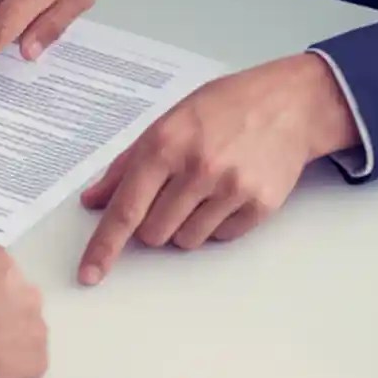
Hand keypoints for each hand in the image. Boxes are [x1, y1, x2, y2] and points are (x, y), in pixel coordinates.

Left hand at [77, 54, 360, 284]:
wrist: (288, 103)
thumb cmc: (222, 108)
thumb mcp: (167, 122)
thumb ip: (127, 165)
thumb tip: (93, 201)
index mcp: (165, 145)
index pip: (126, 209)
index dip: (104, 246)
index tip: (89, 273)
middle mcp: (197, 169)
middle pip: (153, 234)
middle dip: (153, 222)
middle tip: (172, 192)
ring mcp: (231, 189)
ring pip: (186, 241)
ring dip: (185, 225)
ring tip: (204, 187)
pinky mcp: (260, 205)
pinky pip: (220, 238)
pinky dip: (217, 223)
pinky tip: (228, 191)